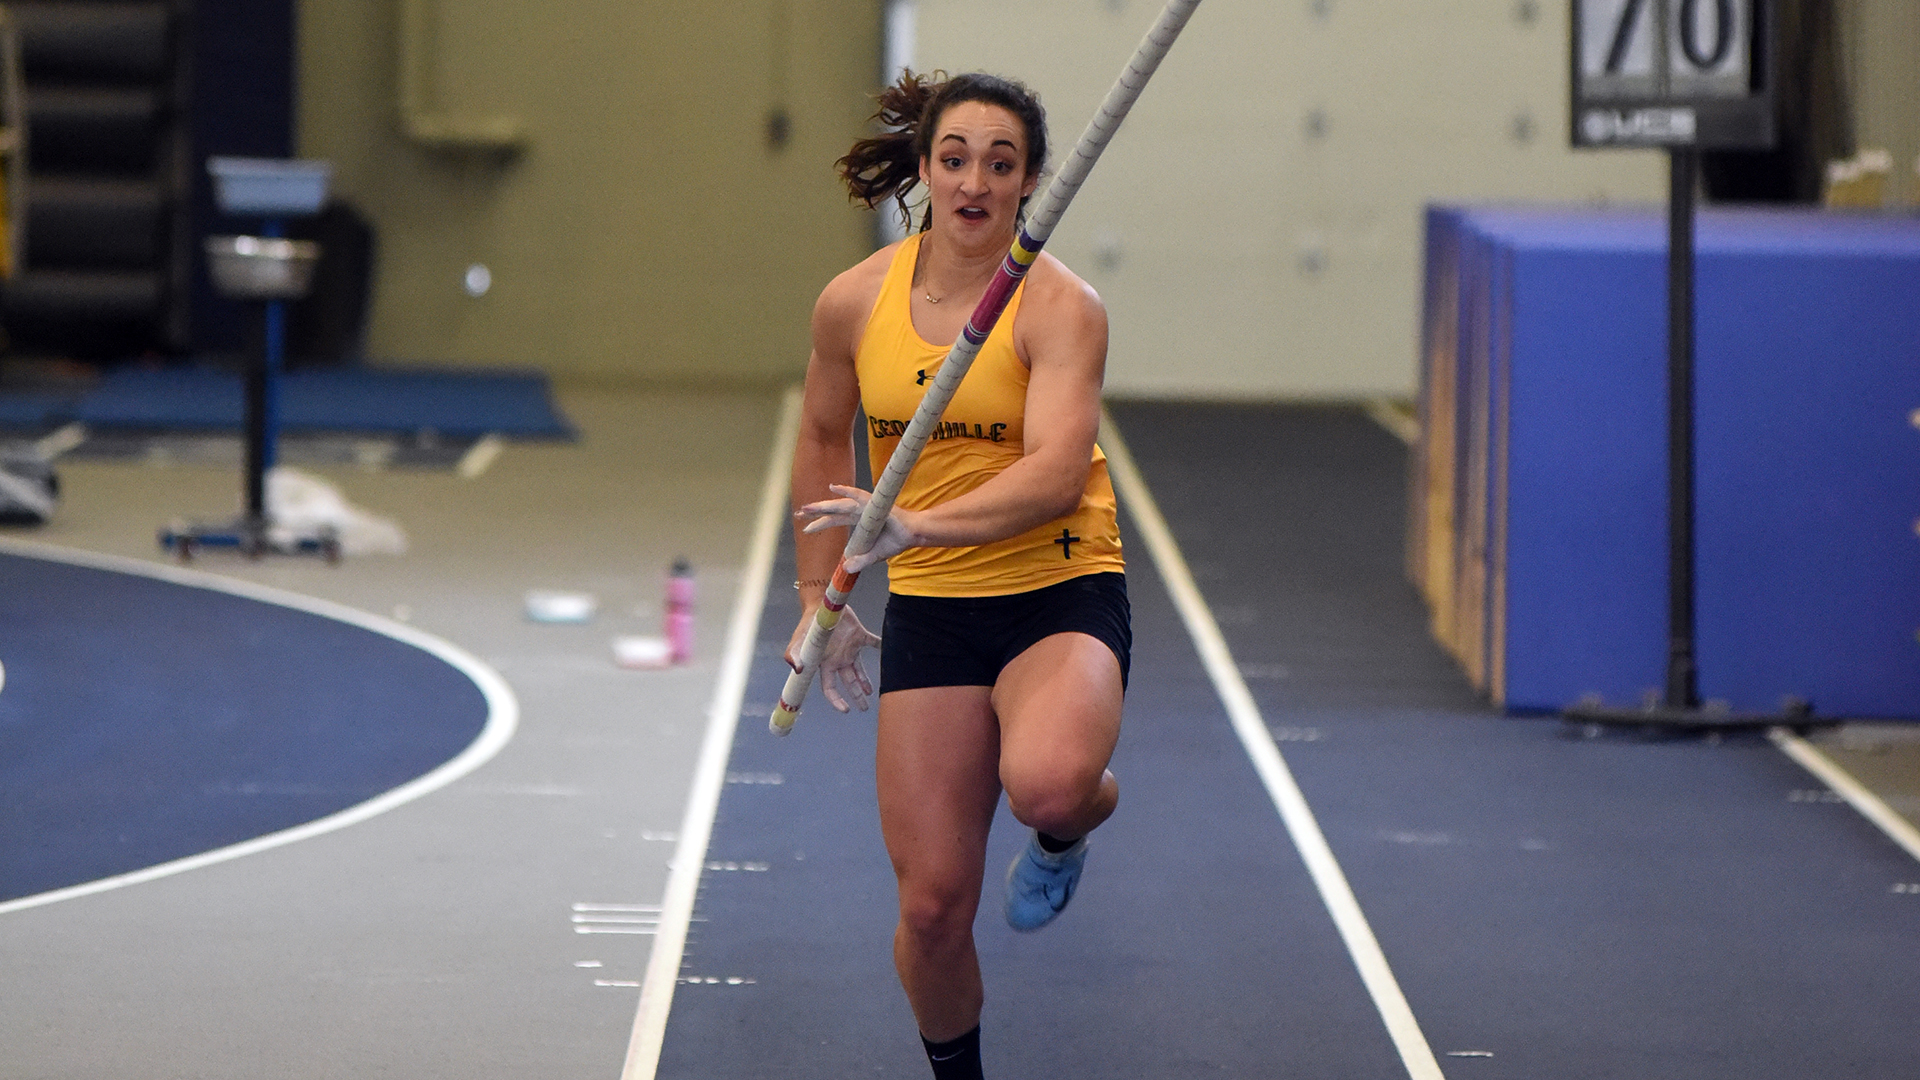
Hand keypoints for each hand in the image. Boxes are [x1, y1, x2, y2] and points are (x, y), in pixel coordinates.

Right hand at [785, 604, 881, 711]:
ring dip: (866, 681)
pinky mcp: (859, 635)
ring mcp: (850, 648)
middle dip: (856, 696)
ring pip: (860, 669)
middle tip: (864, 707)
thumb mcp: (797, 642)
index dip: (836, 700)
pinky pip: (873, 642)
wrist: (819, 606)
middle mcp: (839, 659)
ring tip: (871, 692)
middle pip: (849, 683)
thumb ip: (793, 656)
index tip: (845, 709)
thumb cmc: (807, 625)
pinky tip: (888, 649)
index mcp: (826, 664)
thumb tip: (796, 669)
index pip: (830, 688)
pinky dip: (880, 645)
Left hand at [797, 484, 919, 572]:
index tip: (805, 528)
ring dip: (824, 505)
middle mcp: (858, 511)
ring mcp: (866, 506)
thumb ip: (860, 561)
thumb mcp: (874, 556)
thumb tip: (845, 569)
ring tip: (808, 508)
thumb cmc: (895, 540)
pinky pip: (858, 496)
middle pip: (833, 511)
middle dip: (815, 512)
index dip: (820, 524)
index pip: (834, 521)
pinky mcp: (875, 504)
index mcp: (857, 521)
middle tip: (798, 513)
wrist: (913, 534)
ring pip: (841, 505)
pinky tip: (833, 487)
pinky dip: (847, 491)